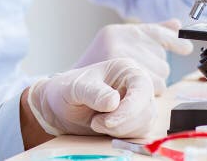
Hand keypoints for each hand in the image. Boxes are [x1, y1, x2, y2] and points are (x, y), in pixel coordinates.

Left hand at [25, 58, 156, 138]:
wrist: (60, 105)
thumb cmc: (67, 89)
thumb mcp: (74, 88)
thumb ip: (92, 93)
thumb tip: (113, 102)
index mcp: (126, 69)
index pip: (142, 88)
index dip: (130, 108)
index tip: (108, 122)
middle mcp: (136, 86)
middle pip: (146, 110)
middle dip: (122, 123)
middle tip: (95, 123)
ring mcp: (138, 104)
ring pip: (144, 125)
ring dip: (120, 131)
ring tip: (96, 123)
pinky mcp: (135, 122)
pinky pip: (138, 135)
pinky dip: (122, 137)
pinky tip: (103, 129)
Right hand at [74, 19, 192, 93]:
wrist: (70, 89)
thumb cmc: (99, 69)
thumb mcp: (119, 46)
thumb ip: (151, 34)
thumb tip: (177, 24)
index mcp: (118, 32)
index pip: (155, 32)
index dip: (174, 40)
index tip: (186, 47)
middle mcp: (119, 41)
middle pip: (161, 58)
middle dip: (156, 68)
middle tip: (137, 74)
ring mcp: (121, 59)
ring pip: (161, 74)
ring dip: (153, 80)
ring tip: (132, 82)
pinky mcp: (125, 77)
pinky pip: (155, 86)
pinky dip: (149, 92)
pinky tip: (134, 91)